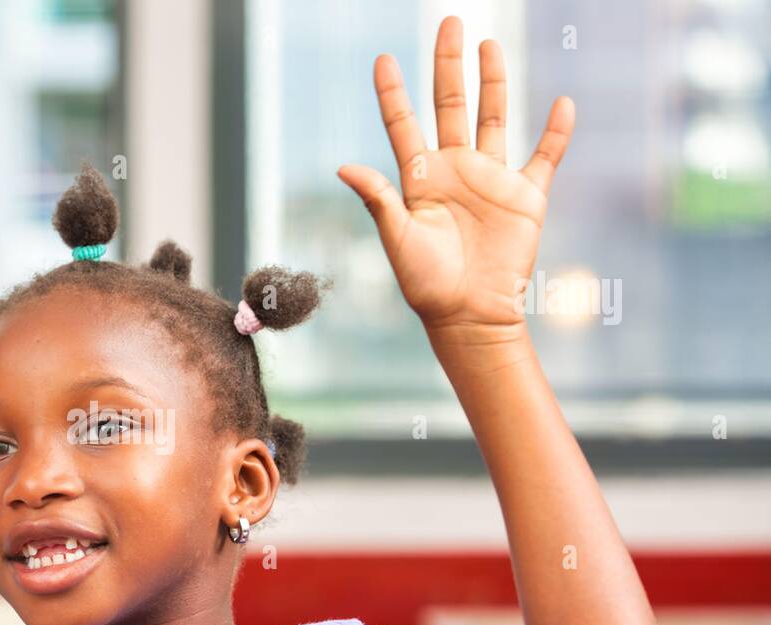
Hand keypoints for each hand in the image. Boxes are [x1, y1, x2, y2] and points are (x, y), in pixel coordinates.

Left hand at [337, 16, 574, 335]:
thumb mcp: (398, 239)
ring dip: (493, 81)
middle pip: (451, 105)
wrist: (470, 314)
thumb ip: (378, 199)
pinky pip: (545, 157)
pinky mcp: (526, 196)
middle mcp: (454, 171)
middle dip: (448, 64)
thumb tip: (343, 166)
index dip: (393, 92)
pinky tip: (563, 103)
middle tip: (450, 22)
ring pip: (494, 117)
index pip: (403, 124)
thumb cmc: (427, 284)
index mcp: (419, 179)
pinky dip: (557, 131)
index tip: (383, 59)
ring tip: (489, 44)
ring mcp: (491, 179)